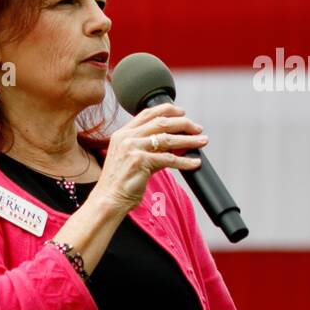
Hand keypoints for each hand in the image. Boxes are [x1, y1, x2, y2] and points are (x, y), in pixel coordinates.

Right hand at [93, 102, 207, 213]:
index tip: (182, 113)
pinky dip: (185, 161)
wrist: (108, 199)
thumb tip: (175, 145)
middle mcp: (126, 137)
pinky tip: (194, 163)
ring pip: (168, 139)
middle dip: (183, 123)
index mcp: (122, 134)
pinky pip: (169, 159)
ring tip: (201, 141)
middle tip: (197, 128)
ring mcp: (132, 148)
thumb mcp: (130, 157)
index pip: (147, 114)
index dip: (167, 110)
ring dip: (188, 140)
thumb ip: (149, 148)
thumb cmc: (119, 182)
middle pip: (161, 122)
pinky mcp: (140, 161)